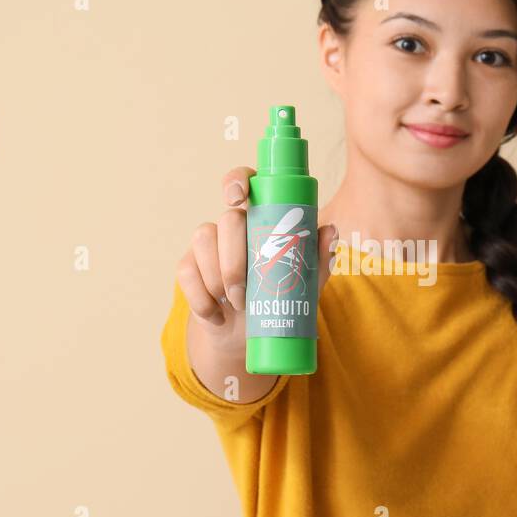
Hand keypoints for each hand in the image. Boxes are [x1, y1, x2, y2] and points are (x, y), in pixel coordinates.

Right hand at [176, 166, 336, 352]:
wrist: (249, 335)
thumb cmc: (279, 298)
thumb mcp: (305, 282)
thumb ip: (318, 258)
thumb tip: (330, 231)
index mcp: (259, 219)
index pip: (244, 182)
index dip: (237, 181)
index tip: (238, 199)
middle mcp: (230, 225)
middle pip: (226, 220)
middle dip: (234, 262)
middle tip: (245, 295)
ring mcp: (206, 245)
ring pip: (202, 241)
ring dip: (218, 279)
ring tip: (236, 305)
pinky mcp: (189, 267)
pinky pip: (187, 272)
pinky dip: (202, 299)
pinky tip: (216, 315)